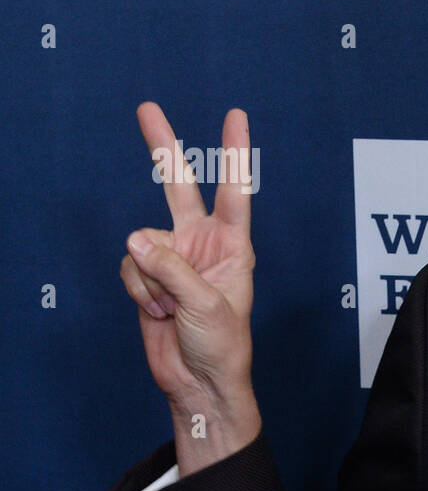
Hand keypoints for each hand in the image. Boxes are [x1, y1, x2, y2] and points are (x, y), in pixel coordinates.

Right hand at [119, 102, 261, 471]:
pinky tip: (157, 311)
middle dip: (162, 149)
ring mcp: (172, 259)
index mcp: (233, 246)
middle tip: (147, 108)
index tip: (236, 116)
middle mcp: (202, 244)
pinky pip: (128, 267)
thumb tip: (134, 240)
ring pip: (141, 243)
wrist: (198, 382)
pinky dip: (137, 290)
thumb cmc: (221, 345)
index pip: (234, 191)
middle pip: (178, 187)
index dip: (233, 153)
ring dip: (149, 278)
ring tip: (171, 307)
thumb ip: (170, 268)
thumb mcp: (206, 304)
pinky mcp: (148, 276)